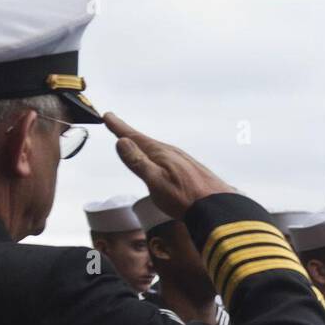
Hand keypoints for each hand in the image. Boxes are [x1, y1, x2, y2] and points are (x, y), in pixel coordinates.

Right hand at [104, 113, 233, 218]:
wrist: (216, 207)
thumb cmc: (184, 198)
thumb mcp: (155, 181)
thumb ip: (138, 162)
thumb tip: (121, 142)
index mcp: (160, 153)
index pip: (134, 137)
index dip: (119, 127)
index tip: (107, 116)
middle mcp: (171, 153)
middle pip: (145, 142)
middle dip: (130, 135)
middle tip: (117, 126)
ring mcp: (182, 160)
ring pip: (157, 149)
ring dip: (143, 145)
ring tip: (134, 142)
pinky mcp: (190, 170)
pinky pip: (167, 157)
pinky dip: (156, 155)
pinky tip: (159, 162)